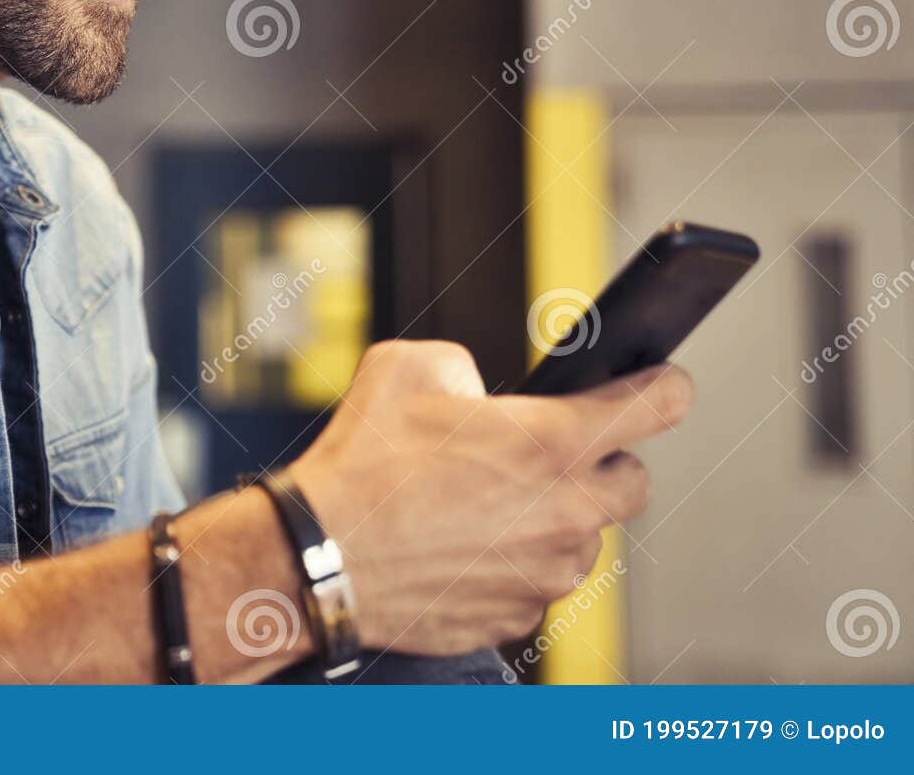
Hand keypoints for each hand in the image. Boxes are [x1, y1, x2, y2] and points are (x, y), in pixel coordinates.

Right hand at [288, 340, 691, 656]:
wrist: (319, 557)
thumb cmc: (360, 465)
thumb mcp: (406, 367)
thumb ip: (466, 366)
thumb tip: (482, 391)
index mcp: (553, 441)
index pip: (661, 404)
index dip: (662, 387)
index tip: (657, 387)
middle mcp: (567, 510)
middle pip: (634, 482)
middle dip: (601, 464)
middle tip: (546, 455)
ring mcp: (548, 570)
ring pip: (584, 537)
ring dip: (553, 518)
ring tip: (484, 505)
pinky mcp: (521, 614)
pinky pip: (539, 581)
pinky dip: (516, 562)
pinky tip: (464, 545)